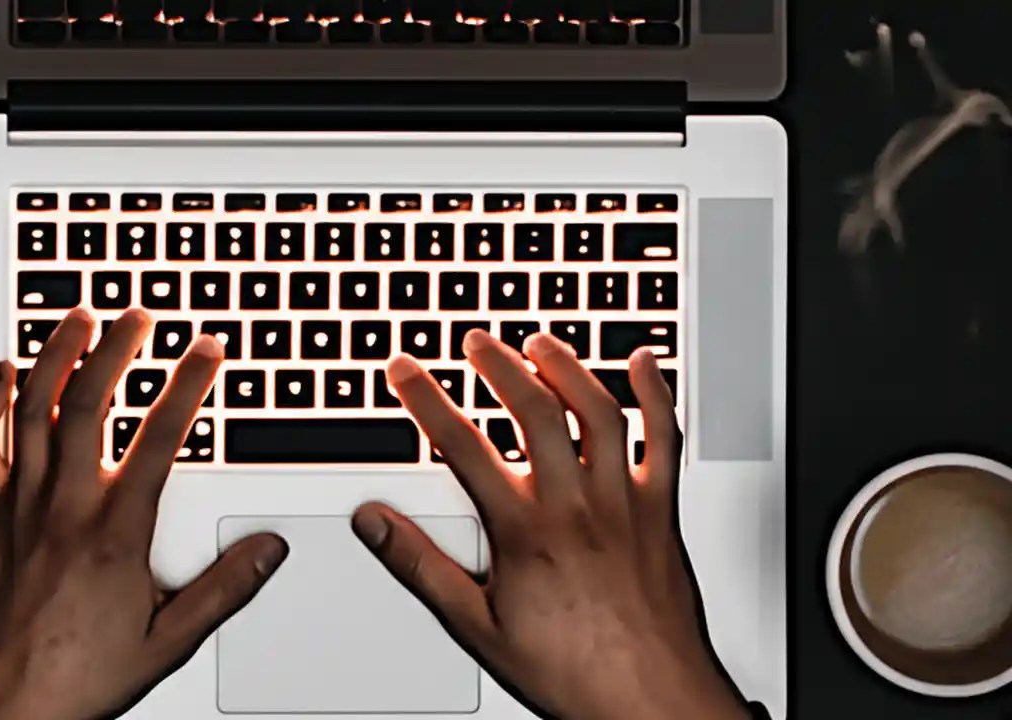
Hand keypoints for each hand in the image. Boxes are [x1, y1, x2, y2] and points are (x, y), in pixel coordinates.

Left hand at [0, 309, 287, 719]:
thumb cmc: (74, 678)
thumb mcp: (168, 643)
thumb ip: (223, 590)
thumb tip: (267, 550)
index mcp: (115, 535)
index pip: (159, 440)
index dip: (187, 386)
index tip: (205, 351)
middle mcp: (64, 510)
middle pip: (87, 406)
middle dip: (116, 350)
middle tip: (137, 316)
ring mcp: (18, 508)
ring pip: (32, 413)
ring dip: (56, 358)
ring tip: (77, 320)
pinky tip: (2, 375)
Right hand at [352, 330, 749, 719]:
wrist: (651, 699)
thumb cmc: (571, 670)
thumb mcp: (476, 625)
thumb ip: (420, 566)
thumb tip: (374, 523)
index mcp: (525, 530)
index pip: (461, 446)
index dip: (425, 400)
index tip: (405, 372)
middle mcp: (575, 504)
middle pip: (533, 410)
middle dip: (498, 365)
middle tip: (476, 342)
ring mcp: (623, 500)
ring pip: (597, 411)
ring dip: (566, 367)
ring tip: (539, 343)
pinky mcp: (660, 507)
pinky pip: (665, 437)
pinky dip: (656, 393)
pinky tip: (643, 362)